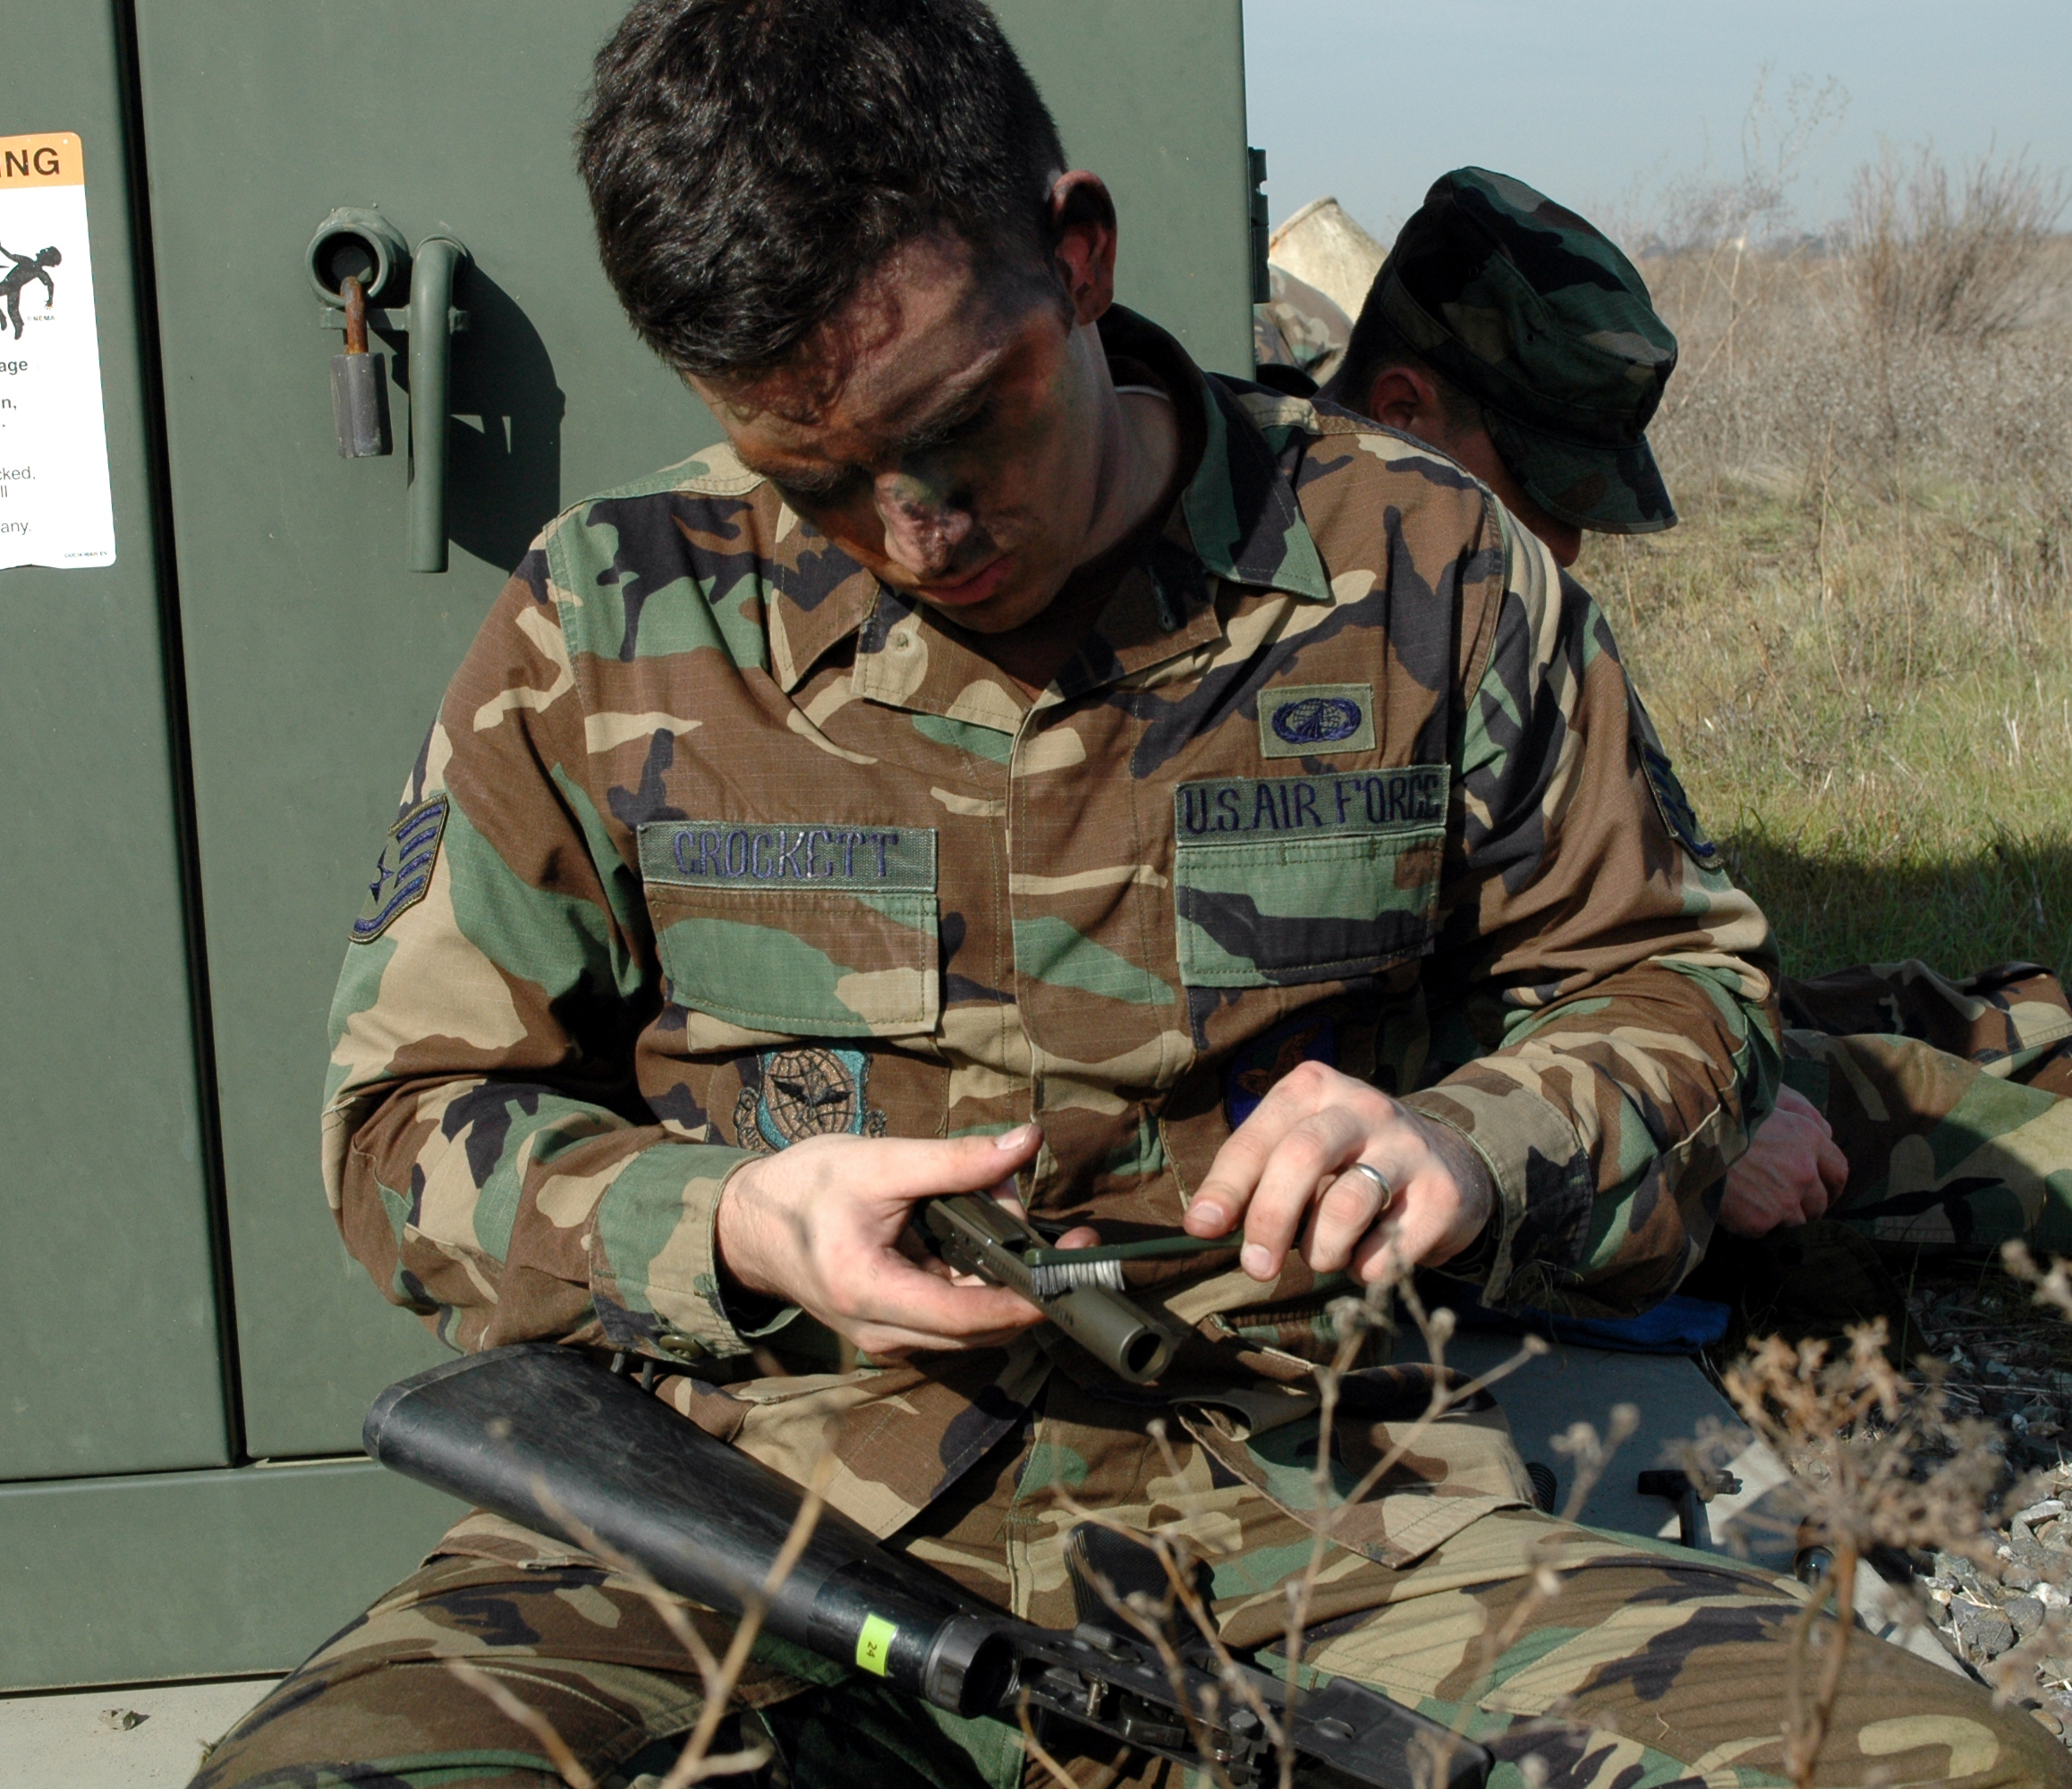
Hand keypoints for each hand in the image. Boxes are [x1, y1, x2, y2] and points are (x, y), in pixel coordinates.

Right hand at [714, 1123, 1095, 1356]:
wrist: (748, 1225)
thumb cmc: (804, 1189)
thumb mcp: (879, 1162)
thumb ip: (955, 1160)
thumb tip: (1026, 1142)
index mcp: (871, 1293)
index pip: (967, 1316)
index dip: (1025, 1299)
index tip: (1068, 1269)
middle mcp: (882, 1333)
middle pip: (979, 1324)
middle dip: (1017, 1271)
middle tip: (1025, 1206)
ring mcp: (888, 1338)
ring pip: (970, 1321)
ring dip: (995, 1270)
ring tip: (994, 1202)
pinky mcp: (893, 1329)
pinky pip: (951, 1314)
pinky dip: (972, 1274)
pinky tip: (972, 1227)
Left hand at [1182, 1062, 1492, 1284]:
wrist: (1449, 1164)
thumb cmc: (1348, 1161)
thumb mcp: (1300, 1151)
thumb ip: (1254, 1180)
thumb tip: (1203, 1224)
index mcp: (1315, 1088)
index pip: (1259, 1136)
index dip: (1226, 1185)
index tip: (1203, 1227)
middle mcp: (1363, 1106)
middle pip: (1302, 1158)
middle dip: (1270, 1220)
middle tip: (1256, 1267)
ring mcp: (1408, 1147)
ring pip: (1345, 1207)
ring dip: (1321, 1251)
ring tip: (1323, 1257)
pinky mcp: (1442, 1193)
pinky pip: (1388, 1249)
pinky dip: (1365, 1268)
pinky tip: (1369, 1256)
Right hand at [1718, 1087, 1847, 1237]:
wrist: (1686, 1141)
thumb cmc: (1721, 1118)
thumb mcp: (1765, 1107)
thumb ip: (1795, 1122)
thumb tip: (1817, 1135)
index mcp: (1808, 1137)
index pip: (1838, 1170)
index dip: (1832, 1186)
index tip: (1824, 1194)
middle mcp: (1805, 1169)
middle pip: (1821, 1201)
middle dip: (1807, 1207)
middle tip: (1786, 1206)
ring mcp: (1786, 1197)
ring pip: (1799, 1222)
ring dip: (1782, 1220)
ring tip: (1757, 1210)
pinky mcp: (1765, 1218)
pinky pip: (1768, 1232)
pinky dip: (1756, 1226)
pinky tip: (1738, 1213)